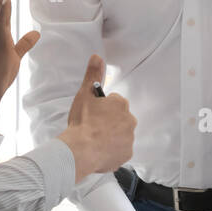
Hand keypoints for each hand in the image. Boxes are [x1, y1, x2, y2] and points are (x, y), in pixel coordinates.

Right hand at [57, 55, 136, 181]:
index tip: (92, 115)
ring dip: (110, 137)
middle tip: (92, 129)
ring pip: (120, 135)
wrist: (81, 150)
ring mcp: (129, 138)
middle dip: (108, 123)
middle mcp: (130, 120)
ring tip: (94, 141)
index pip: (113, 104)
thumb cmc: (82, 122)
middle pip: (119, 119)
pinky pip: (119, 151)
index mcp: (121, 104)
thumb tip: (97, 57)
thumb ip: (93, 75)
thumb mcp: (85, 94)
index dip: (101, 109)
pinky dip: (111, 152)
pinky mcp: (127, 154)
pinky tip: (99, 152)